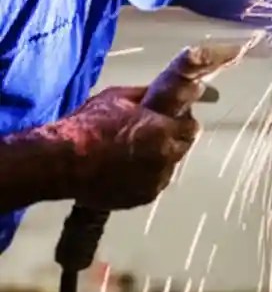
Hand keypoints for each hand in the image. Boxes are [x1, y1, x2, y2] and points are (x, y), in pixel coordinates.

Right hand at [47, 86, 200, 209]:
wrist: (60, 162)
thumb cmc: (87, 126)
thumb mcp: (117, 98)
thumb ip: (147, 96)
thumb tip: (163, 94)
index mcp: (164, 132)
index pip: (190, 126)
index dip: (179, 121)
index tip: (167, 119)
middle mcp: (166, 159)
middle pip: (181, 147)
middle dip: (169, 140)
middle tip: (148, 135)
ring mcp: (155, 182)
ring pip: (166, 167)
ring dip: (156, 160)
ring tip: (130, 154)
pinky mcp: (141, 198)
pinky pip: (150, 184)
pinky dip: (142, 177)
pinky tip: (122, 170)